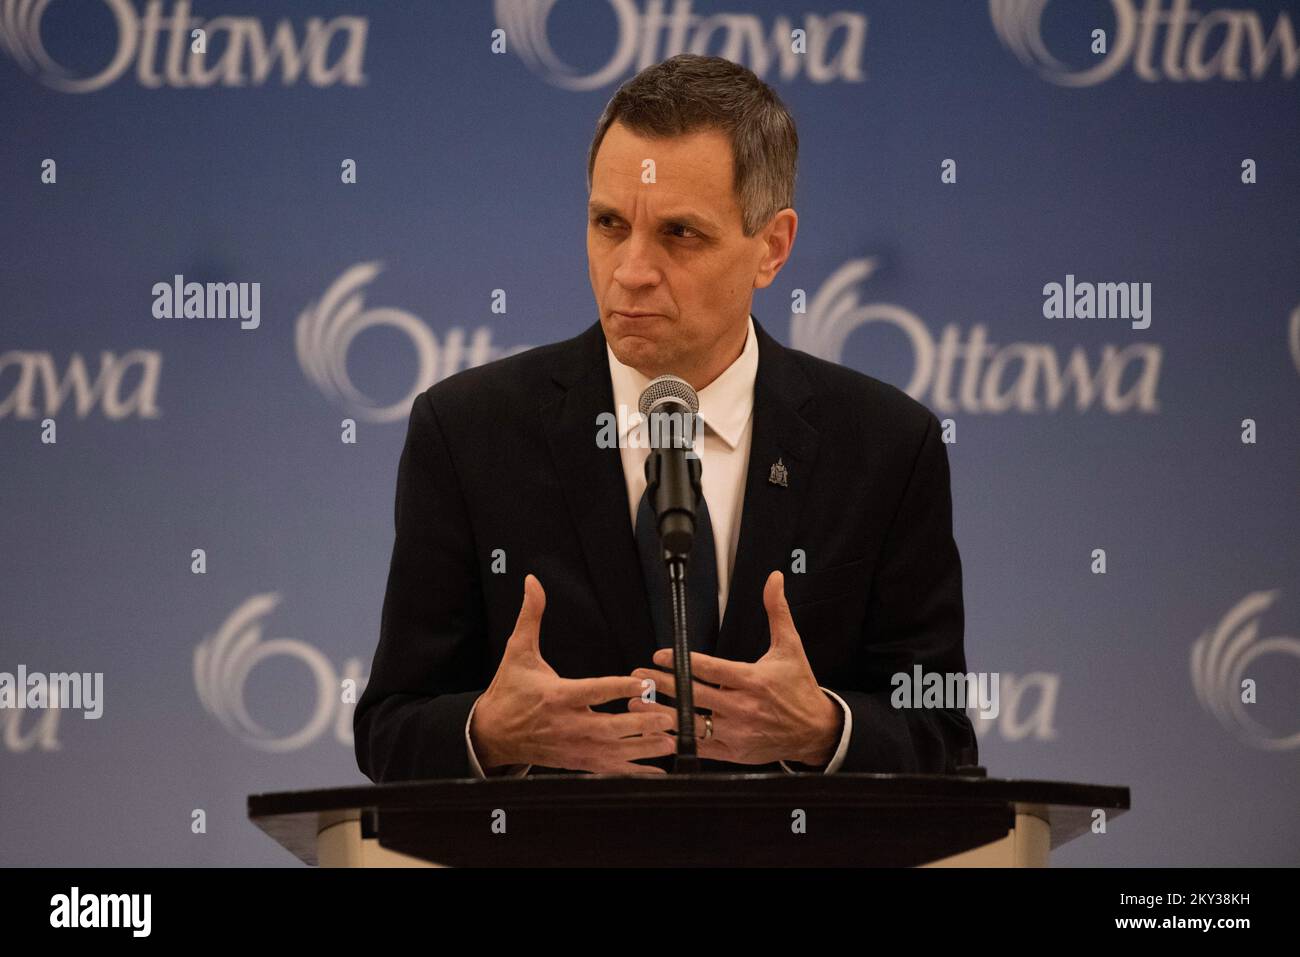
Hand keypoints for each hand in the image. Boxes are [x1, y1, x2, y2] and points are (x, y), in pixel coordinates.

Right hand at [470, 574, 677, 773]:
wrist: (492, 734)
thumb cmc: (509, 691)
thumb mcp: (518, 651)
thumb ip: (531, 616)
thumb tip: (532, 582)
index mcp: (557, 696)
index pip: (593, 691)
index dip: (618, 688)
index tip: (642, 683)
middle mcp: (568, 725)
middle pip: (609, 727)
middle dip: (640, 723)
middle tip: (668, 717)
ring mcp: (574, 747)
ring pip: (614, 751)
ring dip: (643, 747)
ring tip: (670, 741)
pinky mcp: (577, 762)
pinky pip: (609, 770)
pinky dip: (634, 771)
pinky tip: (657, 770)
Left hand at [629, 570, 841, 765]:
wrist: (816, 731)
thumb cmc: (799, 686)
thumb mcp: (790, 646)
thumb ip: (777, 611)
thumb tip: (774, 578)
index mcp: (754, 680)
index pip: (711, 669)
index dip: (683, 662)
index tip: (659, 654)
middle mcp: (744, 708)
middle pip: (695, 695)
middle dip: (663, 684)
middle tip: (639, 674)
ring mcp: (739, 733)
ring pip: (693, 723)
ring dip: (662, 713)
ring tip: (637, 702)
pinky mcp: (735, 752)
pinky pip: (701, 748)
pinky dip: (678, 740)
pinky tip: (657, 731)